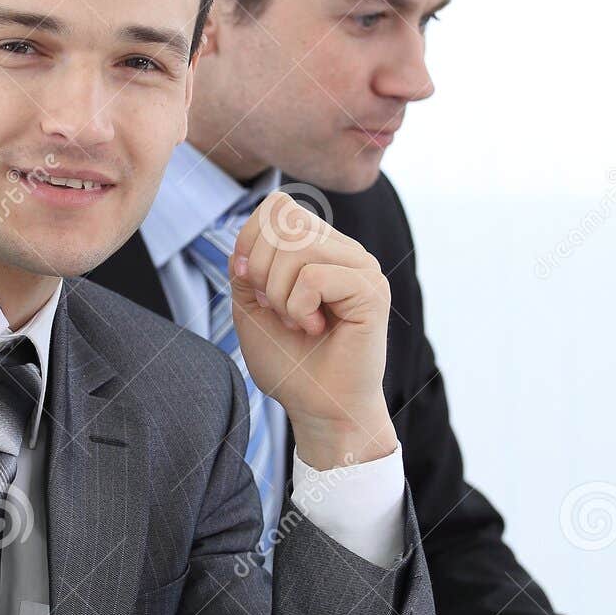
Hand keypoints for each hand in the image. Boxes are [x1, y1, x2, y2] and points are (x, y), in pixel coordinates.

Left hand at [230, 191, 396, 469]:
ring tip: (297, 323)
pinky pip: (314, 276)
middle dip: (262, 270)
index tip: (253, 287)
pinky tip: (315, 328)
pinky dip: (299, 307)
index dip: (250, 240)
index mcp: (320, 248)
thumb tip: (244, 248)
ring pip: (298, 248)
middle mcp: (344, 250)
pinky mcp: (371, 290)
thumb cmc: (290, 365)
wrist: (319, 408)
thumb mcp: (250, 310)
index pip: (278, 206)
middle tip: (278, 310)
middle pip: (284, 221)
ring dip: (280, 294)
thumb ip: (245, 270)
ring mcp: (361, 267)